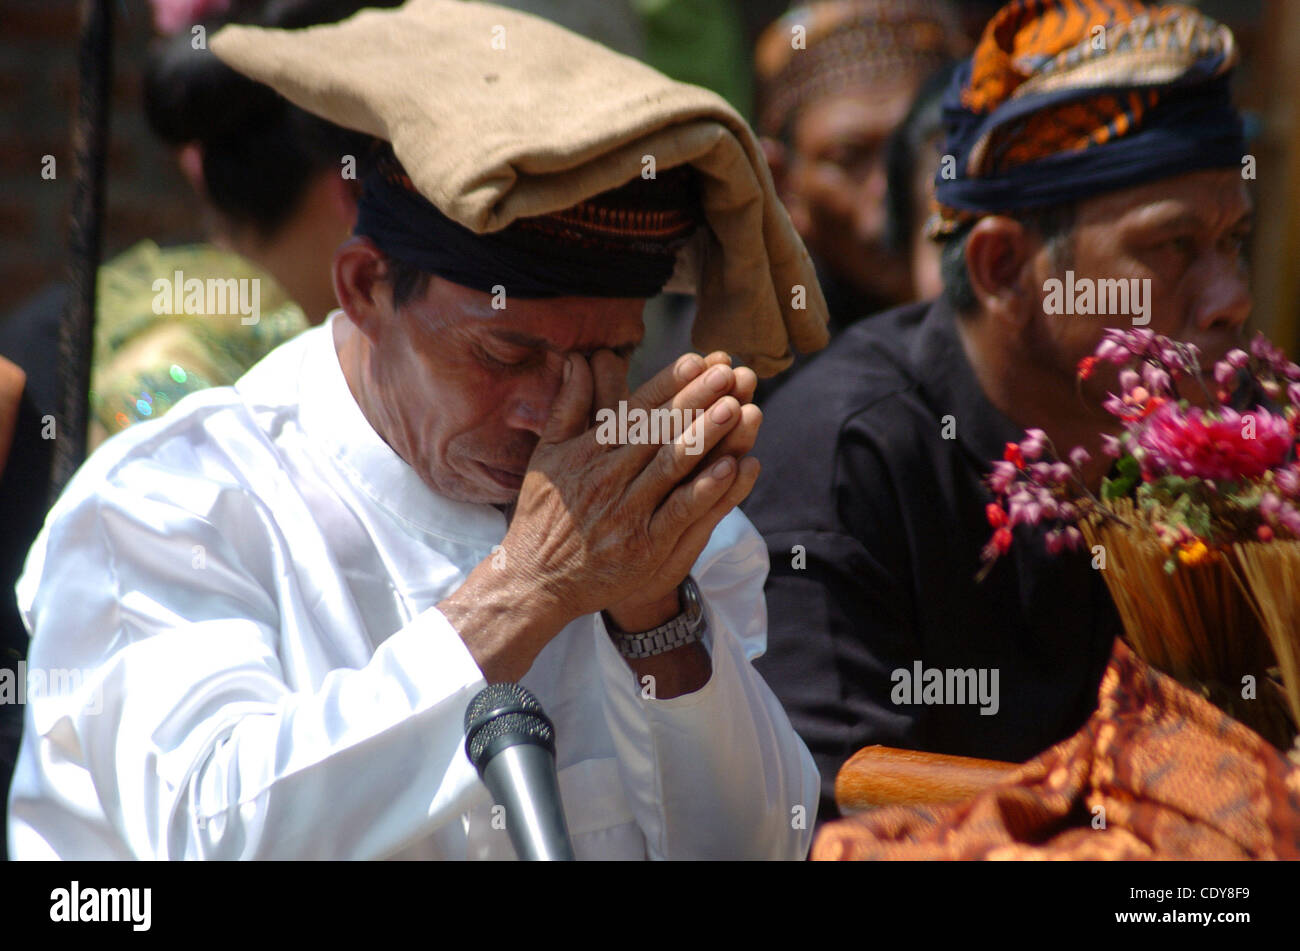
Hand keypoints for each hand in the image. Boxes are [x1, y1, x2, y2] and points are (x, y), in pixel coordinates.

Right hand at [502, 350, 758, 640]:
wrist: (535, 579)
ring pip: (673, 466)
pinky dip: (706, 489)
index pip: (636, 409)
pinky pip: (680, 512)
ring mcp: (627, 512)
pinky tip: (733, 467)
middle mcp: (608, 476)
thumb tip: (575, 356)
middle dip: (696, 399)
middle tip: (728, 372)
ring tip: (736, 408)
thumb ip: (567, 404)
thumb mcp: (548, 454)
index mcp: (588, 450)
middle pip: (659, 431)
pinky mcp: (643, 546)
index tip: (698, 360)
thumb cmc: (544, 513)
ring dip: (706, 435)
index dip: (668, 383)